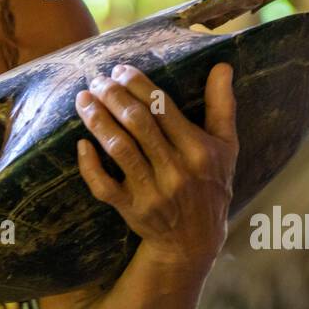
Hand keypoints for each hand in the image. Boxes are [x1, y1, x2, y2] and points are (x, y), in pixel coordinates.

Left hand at [74, 62, 237, 267]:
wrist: (195, 242)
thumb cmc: (210, 184)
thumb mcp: (226, 147)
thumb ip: (222, 105)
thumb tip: (222, 65)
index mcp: (199, 150)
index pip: (163, 108)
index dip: (138, 85)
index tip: (120, 69)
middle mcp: (176, 170)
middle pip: (138, 124)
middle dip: (113, 96)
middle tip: (96, 79)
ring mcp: (152, 191)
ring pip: (120, 149)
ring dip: (98, 121)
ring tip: (83, 99)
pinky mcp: (132, 209)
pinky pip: (105, 186)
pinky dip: (91, 165)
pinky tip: (82, 143)